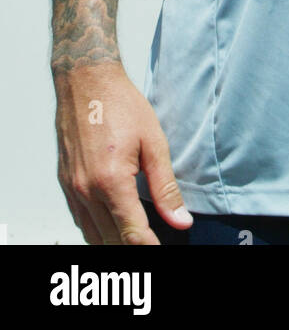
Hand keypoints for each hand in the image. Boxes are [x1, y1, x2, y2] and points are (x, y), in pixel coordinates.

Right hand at [53, 60, 192, 244]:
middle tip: (155, 241)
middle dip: (134, 245)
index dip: (150, 246)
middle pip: (112, 239)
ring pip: (93, 234)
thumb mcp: (154, 143)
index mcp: (111, 181)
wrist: (86, 81)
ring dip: (115, 240)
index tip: (164, 248)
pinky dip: (97, 229)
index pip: (132, 232)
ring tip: (138, 236)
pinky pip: (80, 219)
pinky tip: (112, 223)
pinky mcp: (65, 182)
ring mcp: (72, 188)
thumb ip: (166, 187)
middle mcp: (87, 190)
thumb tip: (181, 220)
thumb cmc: (121, 105)